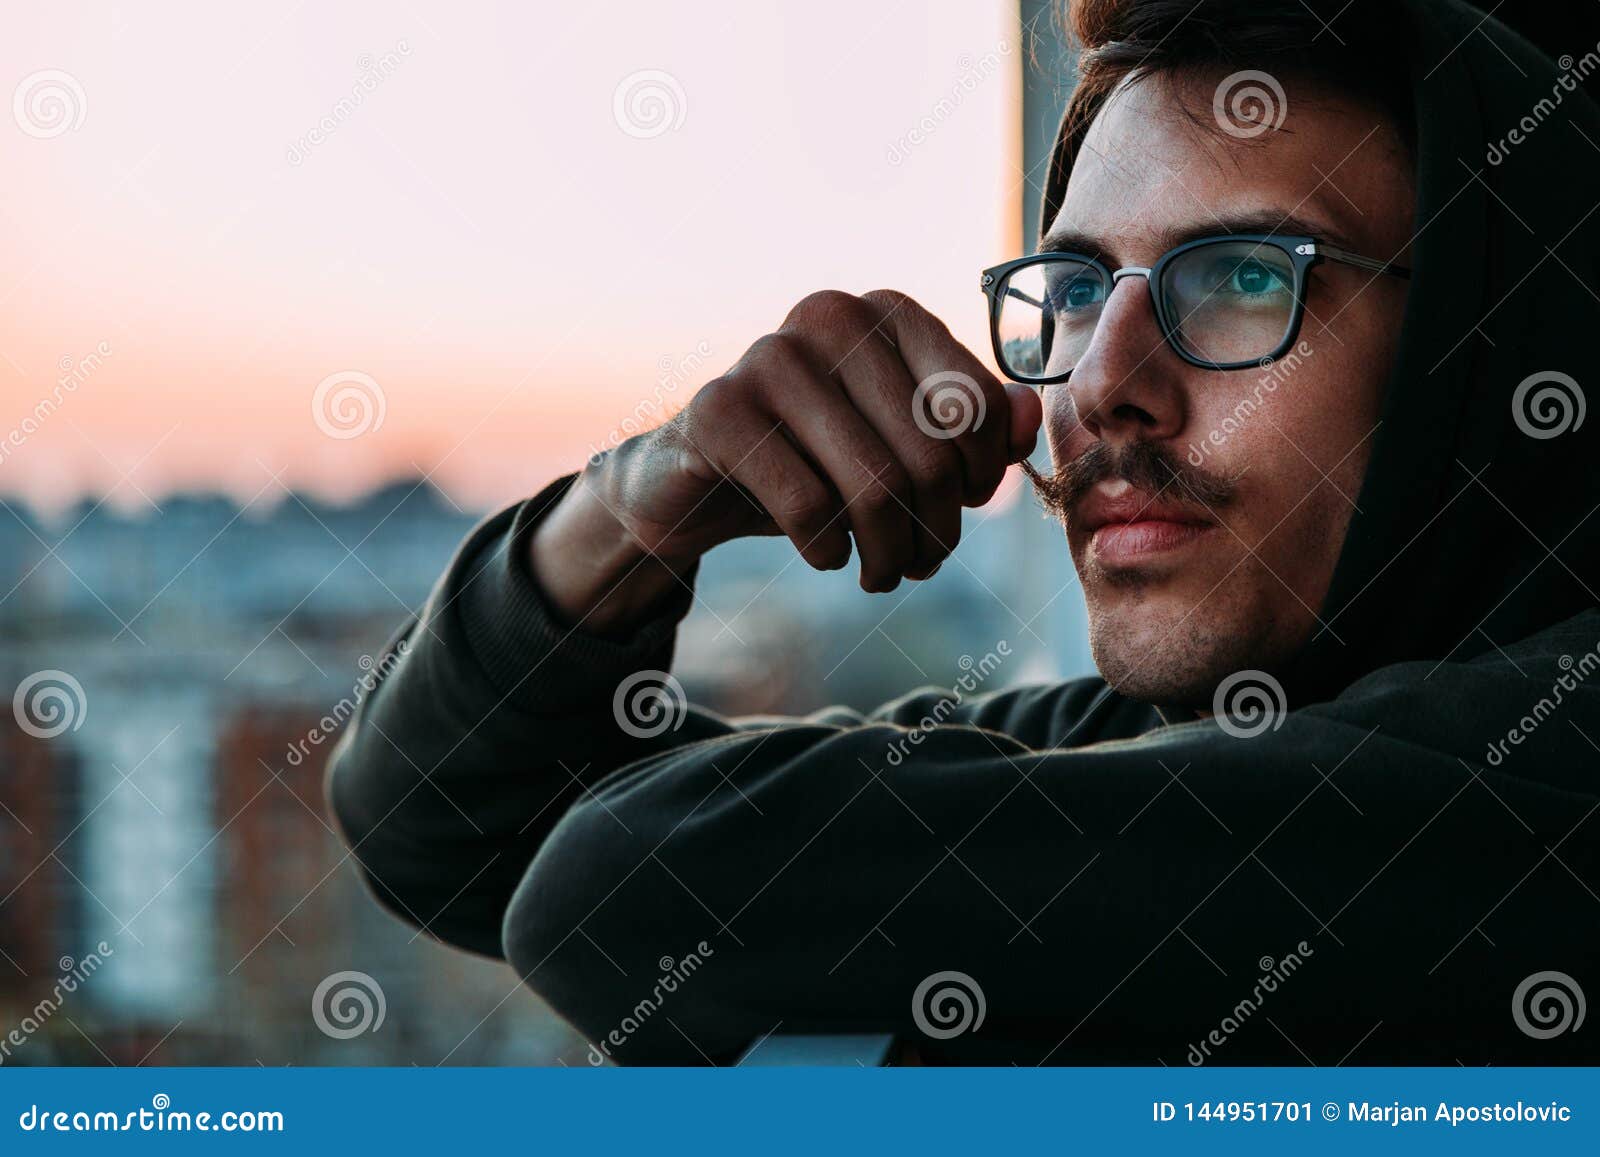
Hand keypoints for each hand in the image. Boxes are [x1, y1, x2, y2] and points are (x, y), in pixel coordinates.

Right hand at [531, 289, 1041, 633]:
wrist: (697, 480)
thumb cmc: (817, 459)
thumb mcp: (903, 445)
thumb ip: (974, 429)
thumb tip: (1027, 416)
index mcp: (888, 312)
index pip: (975, 409)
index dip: (978, 479)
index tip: (955, 511)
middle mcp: (832, 316)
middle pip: (930, 455)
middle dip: (934, 532)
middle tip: (918, 566)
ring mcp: (770, 356)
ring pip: (875, 486)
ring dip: (889, 555)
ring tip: (881, 574)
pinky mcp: (719, 410)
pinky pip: (809, 505)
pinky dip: (828, 549)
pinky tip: (825, 554)